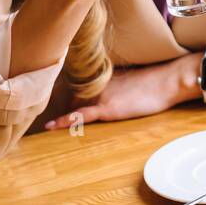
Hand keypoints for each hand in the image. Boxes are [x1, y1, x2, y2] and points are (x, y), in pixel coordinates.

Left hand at [43, 52, 202, 128]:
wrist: (168, 81)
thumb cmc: (156, 82)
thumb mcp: (133, 82)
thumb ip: (119, 85)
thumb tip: (117, 91)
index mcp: (103, 78)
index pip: (76, 84)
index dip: (62, 91)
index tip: (46, 95)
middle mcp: (98, 85)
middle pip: (70, 94)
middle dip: (55, 101)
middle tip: (36, 114)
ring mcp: (102, 97)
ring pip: (72, 103)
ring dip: (57, 112)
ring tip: (37, 122)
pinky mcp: (108, 108)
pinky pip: (84, 115)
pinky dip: (69, 120)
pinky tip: (55, 126)